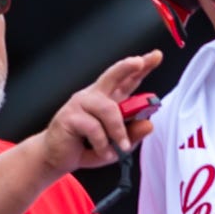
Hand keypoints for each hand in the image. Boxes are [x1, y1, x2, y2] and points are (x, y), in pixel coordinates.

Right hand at [37, 52, 162, 174]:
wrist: (57, 157)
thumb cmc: (87, 146)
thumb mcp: (117, 144)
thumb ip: (133, 135)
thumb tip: (148, 124)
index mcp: (108, 98)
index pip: (127, 80)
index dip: (142, 66)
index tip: (156, 56)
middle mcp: (95, 96)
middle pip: (113, 75)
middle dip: (128, 67)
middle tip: (139, 62)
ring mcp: (81, 103)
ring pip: (108, 109)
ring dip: (118, 131)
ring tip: (120, 147)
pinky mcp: (70, 116)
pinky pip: (95, 128)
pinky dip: (102, 144)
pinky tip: (101, 151)